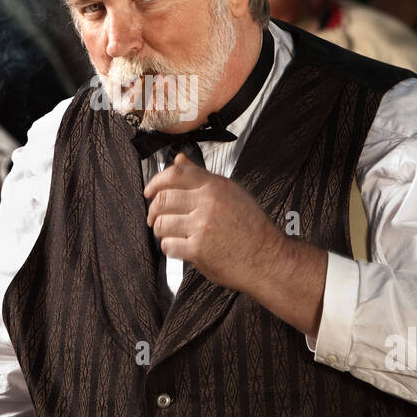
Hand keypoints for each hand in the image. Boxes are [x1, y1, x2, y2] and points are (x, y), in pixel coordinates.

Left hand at [144, 152, 282, 294]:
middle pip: (163, 199)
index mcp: (216, 187)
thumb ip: (202, 176)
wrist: (267, 258)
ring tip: (170, 233)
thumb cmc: (252, 228)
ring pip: (162, 223)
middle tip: (154, 217)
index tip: (150, 190)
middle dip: (153, 210)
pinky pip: (169, 245)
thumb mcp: (231, 193)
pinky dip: (170, 247)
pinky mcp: (198, 250)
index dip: (156, 182)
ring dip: (160, 230)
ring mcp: (202, 226)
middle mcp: (208, 203)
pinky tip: (179, 247)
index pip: (176, 174)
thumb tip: (180, 159)